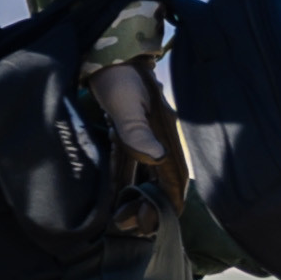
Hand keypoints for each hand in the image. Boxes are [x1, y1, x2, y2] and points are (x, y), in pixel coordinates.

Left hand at [86, 61, 187, 210]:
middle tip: (125, 224)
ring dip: (136, 198)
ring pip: (145, 176)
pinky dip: (124, 183)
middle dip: (148, 207)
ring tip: (119, 218)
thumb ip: (137, 131)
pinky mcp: (127, 136)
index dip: (167, 203)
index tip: (153, 224)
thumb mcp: (125, 104)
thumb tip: (156, 158)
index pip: (174, 177)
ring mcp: (143, 138)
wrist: (106, 55)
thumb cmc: (117, 78)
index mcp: (164, 134)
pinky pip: (130, 167)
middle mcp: (158, 140)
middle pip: (160, 182)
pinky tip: (113, 197)